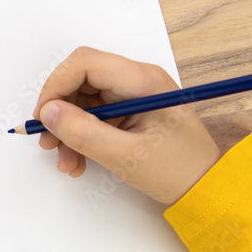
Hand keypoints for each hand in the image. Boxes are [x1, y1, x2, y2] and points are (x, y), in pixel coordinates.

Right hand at [32, 47, 221, 204]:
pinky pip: (92, 116)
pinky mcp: (128, 112)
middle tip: (49, 141)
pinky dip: (79, 136)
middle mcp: (137, 81)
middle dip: (59, 111)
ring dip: (67, 129)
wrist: (207, 188)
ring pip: (82, 100)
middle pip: (80, 80)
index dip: (56, 86)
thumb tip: (49, 113)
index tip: (44, 117)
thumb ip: (84, 133)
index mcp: (143, 81)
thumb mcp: (127, 156)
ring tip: (66, 161)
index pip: (85, 63)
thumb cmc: (180, 171)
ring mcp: (132, 96)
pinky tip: (78, 160)